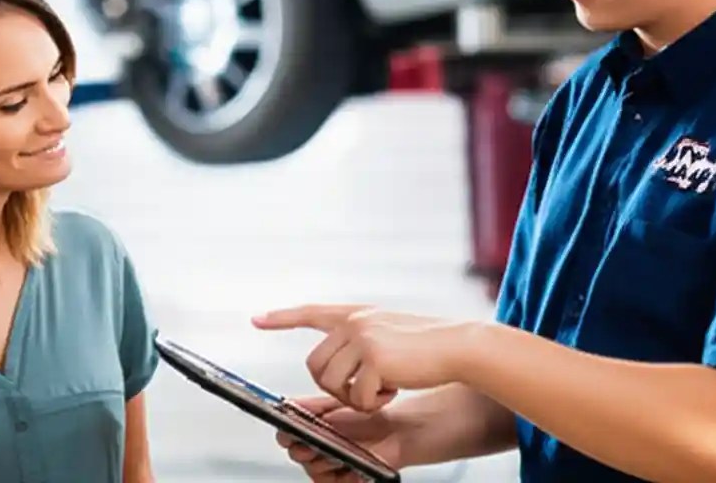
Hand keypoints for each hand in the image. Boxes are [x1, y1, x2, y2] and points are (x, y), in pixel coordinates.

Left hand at [253, 304, 475, 410]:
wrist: (459, 347)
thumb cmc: (429, 347)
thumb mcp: (388, 333)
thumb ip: (361, 341)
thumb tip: (332, 369)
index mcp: (356, 315)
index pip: (311, 313)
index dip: (282, 317)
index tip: (257, 319)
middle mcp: (354, 322)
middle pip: (316, 366)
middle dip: (336, 389)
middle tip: (366, 391)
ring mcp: (362, 338)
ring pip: (332, 384)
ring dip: (356, 398)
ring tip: (384, 390)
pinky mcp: (373, 359)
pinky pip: (357, 396)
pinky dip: (374, 403)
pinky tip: (395, 391)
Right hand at [276, 396, 404, 481]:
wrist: (394, 432)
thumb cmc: (368, 417)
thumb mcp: (338, 404)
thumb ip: (312, 405)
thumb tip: (289, 405)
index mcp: (310, 428)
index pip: (285, 434)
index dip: (286, 435)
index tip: (292, 432)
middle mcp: (315, 448)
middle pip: (296, 454)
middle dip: (307, 448)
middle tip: (320, 442)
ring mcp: (327, 465)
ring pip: (314, 468)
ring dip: (327, 459)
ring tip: (343, 451)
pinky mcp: (340, 480)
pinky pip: (328, 482)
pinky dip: (341, 476)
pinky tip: (351, 466)